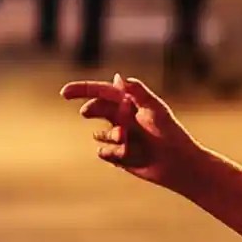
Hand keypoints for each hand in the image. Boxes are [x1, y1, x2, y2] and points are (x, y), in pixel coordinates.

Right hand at [59, 73, 200, 188]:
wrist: (178, 163)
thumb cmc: (169, 133)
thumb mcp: (154, 109)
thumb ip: (137, 92)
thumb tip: (118, 78)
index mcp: (129, 103)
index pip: (101, 92)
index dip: (81, 90)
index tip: (64, 93)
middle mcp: (122, 118)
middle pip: (95, 108)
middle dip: (90, 109)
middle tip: (86, 112)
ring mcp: (119, 136)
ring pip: (100, 133)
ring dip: (108, 134)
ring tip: (125, 138)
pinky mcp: (118, 155)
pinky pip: (104, 152)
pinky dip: (114, 154)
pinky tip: (130, 156)